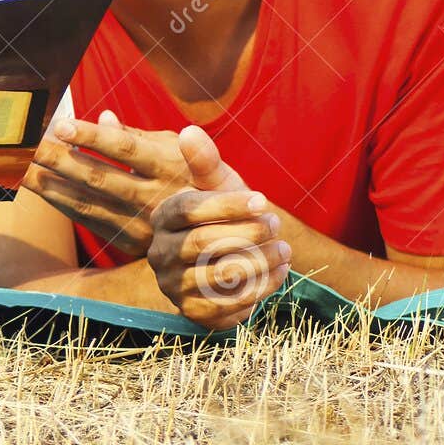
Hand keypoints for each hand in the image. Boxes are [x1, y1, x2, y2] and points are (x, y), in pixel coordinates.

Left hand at [22, 109, 191, 255]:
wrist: (227, 236)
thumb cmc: (205, 180)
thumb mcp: (184, 152)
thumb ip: (143, 136)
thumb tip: (105, 117)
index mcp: (169, 167)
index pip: (125, 149)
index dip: (92, 136)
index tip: (61, 124)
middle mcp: (155, 197)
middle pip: (99, 176)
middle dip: (61, 160)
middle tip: (30, 145)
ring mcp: (142, 223)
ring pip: (89, 202)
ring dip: (53, 185)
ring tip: (24, 168)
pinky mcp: (131, 241)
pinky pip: (90, 221)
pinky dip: (64, 204)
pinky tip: (43, 190)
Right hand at [147, 125, 290, 329]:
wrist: (230, 261)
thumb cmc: (225, 217)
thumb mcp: (219, 187)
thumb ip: (205, 162)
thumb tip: (190, 131)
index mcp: (163, 218)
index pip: (189, 209)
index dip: (226, 205)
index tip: (261, 200)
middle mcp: (160, 253)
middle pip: (203, 244)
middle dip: (248, 234)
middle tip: (276, 225)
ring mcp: (174, 286)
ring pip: (219, 275)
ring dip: (259, 262)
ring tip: (284, 250)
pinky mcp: (193, 313)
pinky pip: (228, 305)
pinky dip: (260, 289)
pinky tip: (278, 273)